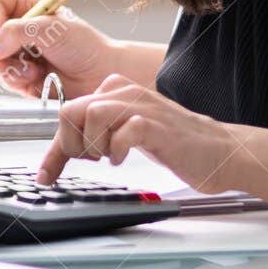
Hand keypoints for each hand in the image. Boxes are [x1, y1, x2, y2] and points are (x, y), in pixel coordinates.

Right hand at [0, 0, 121, 98]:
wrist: (99, 76)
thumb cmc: (84, 46)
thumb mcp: (52, 30)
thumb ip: (18, 32)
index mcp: (24, 5)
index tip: (3, 34)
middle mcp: (15, 26)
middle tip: (14, 55)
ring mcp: (14, 51)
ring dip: (9, 68)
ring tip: (34, 70)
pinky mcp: (17, 74)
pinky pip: (1, 78)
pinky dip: (16, 81)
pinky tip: (35, 79)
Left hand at [37, 75, 246, 192]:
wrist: (222, 151)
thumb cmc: (176, 144)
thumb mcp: (127, 136)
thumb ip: (98, 135)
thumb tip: (65, 150)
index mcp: (115, 92)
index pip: (69, 113)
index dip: (55, 149)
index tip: (46, 176)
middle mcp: (125, 93)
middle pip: (72, 110)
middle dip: (72, 144)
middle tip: (91, 161)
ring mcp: (143, 107)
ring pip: (92, 114)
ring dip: (93, 144)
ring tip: (109, 158)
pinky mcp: (158, 125)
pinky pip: (124, 130)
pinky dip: (118, 149)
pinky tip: (125, 158)